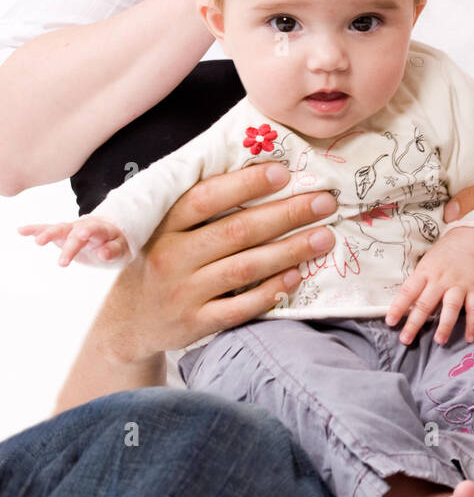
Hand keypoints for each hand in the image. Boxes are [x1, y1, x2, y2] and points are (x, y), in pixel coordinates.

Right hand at [19, 215, 128, 265]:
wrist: (108, 233)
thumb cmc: (115, 242)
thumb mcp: (120, 248)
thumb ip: (112, 250)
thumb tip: (103, 253)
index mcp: (101, 229)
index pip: (95, 229)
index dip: (89, 231)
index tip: (82, 235)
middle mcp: (84, 226)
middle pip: (75, 233)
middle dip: (69, 246)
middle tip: (62, 262)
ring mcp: (71, 229)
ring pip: (59, 228)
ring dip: (48, 233)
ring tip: (38, 241)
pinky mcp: (61, 233)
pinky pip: (47, 229)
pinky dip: (35, 229)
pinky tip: (21, 230)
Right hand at [93, 162, 337, 360]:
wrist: (126, 322)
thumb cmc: (158, 261)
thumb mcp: (162, 229)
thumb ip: (199, 206)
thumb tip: (260, 172)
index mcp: (164, 225)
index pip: (206, 198)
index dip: (245, 184)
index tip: (283, 172)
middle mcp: (171, 257)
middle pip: (236, 232)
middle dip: (285, 214)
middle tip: (323, 202)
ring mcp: (183, 293)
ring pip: (245, 267)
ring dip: (289, 250)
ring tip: (323, 237)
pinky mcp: (195, 324)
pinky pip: (240, 307)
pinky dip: (271, 290)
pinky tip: (296, 275)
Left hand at [385, 240, 473, 346]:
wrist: (470, 244)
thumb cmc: (442, 259)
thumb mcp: (426, 266)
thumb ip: (417, 286)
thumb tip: (403, 310)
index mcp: (425, 273)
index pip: (408, 290)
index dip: (398, 306)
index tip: (390, 321)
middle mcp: (441, 279)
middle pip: (426, 303)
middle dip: (415, 323)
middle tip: (406, 339)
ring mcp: (459, 285)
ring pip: (451, 306)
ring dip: (445, 325)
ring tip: (439, 341)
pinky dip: (473, 324)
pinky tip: (469, 338)